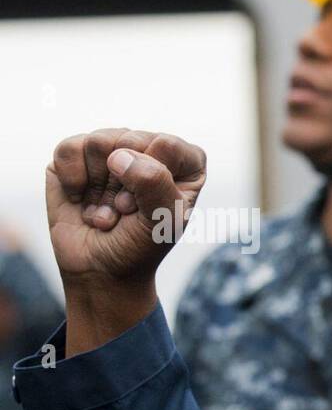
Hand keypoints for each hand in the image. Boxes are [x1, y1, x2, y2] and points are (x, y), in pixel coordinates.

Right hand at [45, 128, 205, 289]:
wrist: (99, 269)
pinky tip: (81, 200)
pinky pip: (69, 149)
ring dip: (99, 188)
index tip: (150, 208)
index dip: (154, 180)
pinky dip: (73, 181)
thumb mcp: (164, 220)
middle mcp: (148, 149)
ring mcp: (111, 150)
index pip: (169, 145)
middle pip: (130, 140)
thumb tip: (118, 156)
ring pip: (99, 142)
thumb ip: (155, 183)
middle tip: (124, 210)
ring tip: (105, 208)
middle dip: (123, 185)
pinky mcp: (76, 156)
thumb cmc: (140, 245)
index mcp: (184, 163)